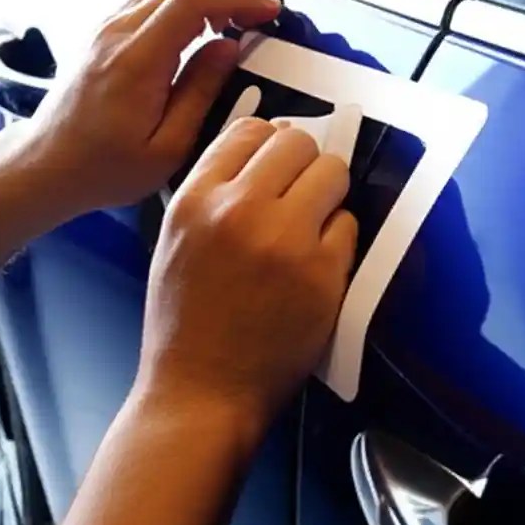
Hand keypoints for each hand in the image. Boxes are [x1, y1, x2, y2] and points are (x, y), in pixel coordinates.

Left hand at [7, 0, 281, 213]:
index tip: (271, 12)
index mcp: (136, 59)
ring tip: (238, 21)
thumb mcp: (167, 147)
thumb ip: (201, 92)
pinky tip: (206, 27)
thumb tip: (228, 47)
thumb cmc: (105, 168)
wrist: (47, 166)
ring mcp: (109, 25)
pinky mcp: (107, 30)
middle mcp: (118, 30)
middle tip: (261, 15)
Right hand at [138, 118, 358, 424]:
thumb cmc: (185, 325)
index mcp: (195, 200)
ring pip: (332, 174)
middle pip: (297, 143)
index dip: (270, 142)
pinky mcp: (323, 274)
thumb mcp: (175, 241)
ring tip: (312, 223)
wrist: (200, 393)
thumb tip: (266, 150)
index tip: (278, 160)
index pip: (249, 130)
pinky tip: (315, 262)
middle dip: (304, 163)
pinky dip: (338, 239)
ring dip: (328, 194)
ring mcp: (285, 241)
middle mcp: (239, 211)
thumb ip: (213, 193)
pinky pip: (349, 225)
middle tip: (301, 191)